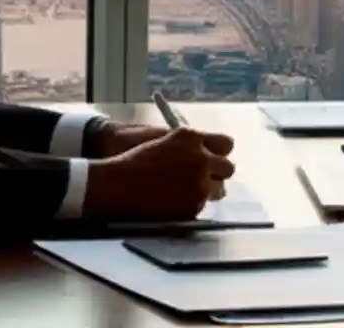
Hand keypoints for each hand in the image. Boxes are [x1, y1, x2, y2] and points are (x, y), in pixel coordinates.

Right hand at [83, 127, 235, 221]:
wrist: (115, 185)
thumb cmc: (133, 161)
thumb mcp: (164, 143)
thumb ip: (189, 148)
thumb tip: (207, 157)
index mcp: (191, 137)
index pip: (225, 143)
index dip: (219, 152)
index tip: (214, 158)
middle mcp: (201, 159)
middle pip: (228, 167)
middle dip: (218, 173)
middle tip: (204, 178)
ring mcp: (199, 184)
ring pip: (218, 190)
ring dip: (207, 190)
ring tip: (184, 191)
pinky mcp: (194, 206)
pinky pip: (201, 206)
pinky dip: (190, 205)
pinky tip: (171, 202)